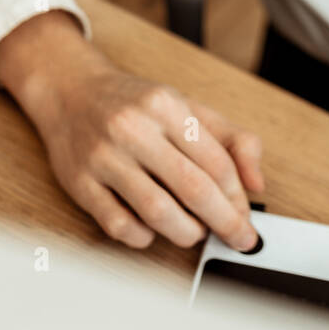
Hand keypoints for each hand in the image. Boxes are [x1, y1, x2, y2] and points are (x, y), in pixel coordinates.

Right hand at [0, 11, 263, 251]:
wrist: (71, 91)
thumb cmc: (136, 105)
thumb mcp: (187, 107)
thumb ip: (231, 140)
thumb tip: (257, 184)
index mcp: (166, 105)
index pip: (216, 161)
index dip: (237, 198)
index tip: (246, 218)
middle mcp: (133, 127)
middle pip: (193, 188)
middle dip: (224, 222)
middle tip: (238, 238)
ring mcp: (103, 156)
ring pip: (157, 212)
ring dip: (186, 232)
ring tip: (195, 232)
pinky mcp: (80, 183)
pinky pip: (119, 225)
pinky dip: (143, 237)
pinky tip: (152, 230)